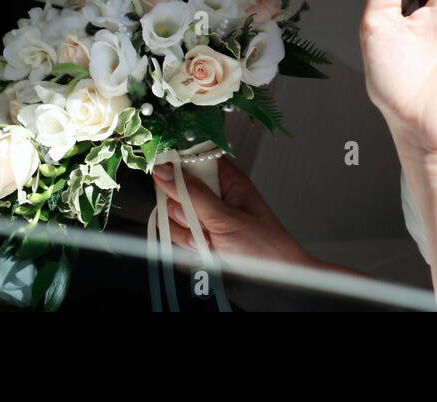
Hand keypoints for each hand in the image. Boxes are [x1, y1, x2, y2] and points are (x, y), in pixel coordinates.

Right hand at [151, 157, 314, 268]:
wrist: (273, 279)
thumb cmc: (263, 244)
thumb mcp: (225, 216)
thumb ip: (193, 193)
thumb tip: (165, 170)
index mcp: (227, 179)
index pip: (196, 157)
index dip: (178, 161)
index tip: (163, 171)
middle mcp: (215, 195)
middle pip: (177, 187)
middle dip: (181, 207)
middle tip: (196, 219)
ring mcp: (206, 216)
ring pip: (174, 213)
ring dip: (186, 230)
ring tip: (207, 239)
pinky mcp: (199, 236)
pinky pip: (177, 233)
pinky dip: (187, 244)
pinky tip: (205, 249)